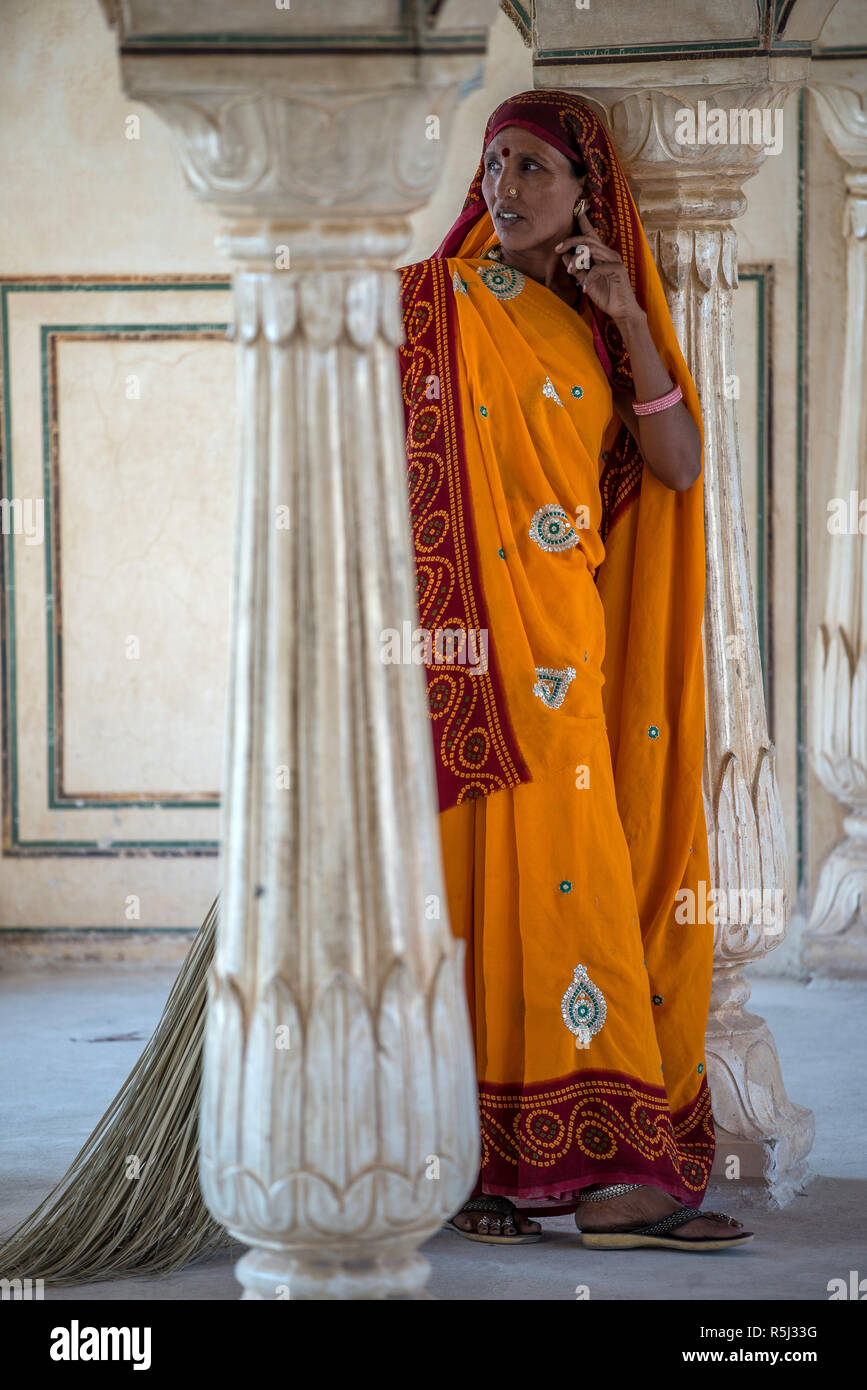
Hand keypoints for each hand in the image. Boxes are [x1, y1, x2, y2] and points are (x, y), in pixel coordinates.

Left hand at [555, 210, 642, 327]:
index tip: (575, 211)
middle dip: (571, 241)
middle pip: (588, 239)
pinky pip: (598, 268)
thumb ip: (577, 269)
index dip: (584, 222)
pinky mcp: (618, 269)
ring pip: (592, 250)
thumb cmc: (605, 296)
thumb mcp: (586, 282)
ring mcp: (614, 260)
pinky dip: (589, 278)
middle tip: (557, 248)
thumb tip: (564, 256)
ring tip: (570, 271)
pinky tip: (585, 289)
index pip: (591, 235)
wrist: (621, 311)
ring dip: (577, 260)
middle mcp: (608, 253)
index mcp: (601, 255)